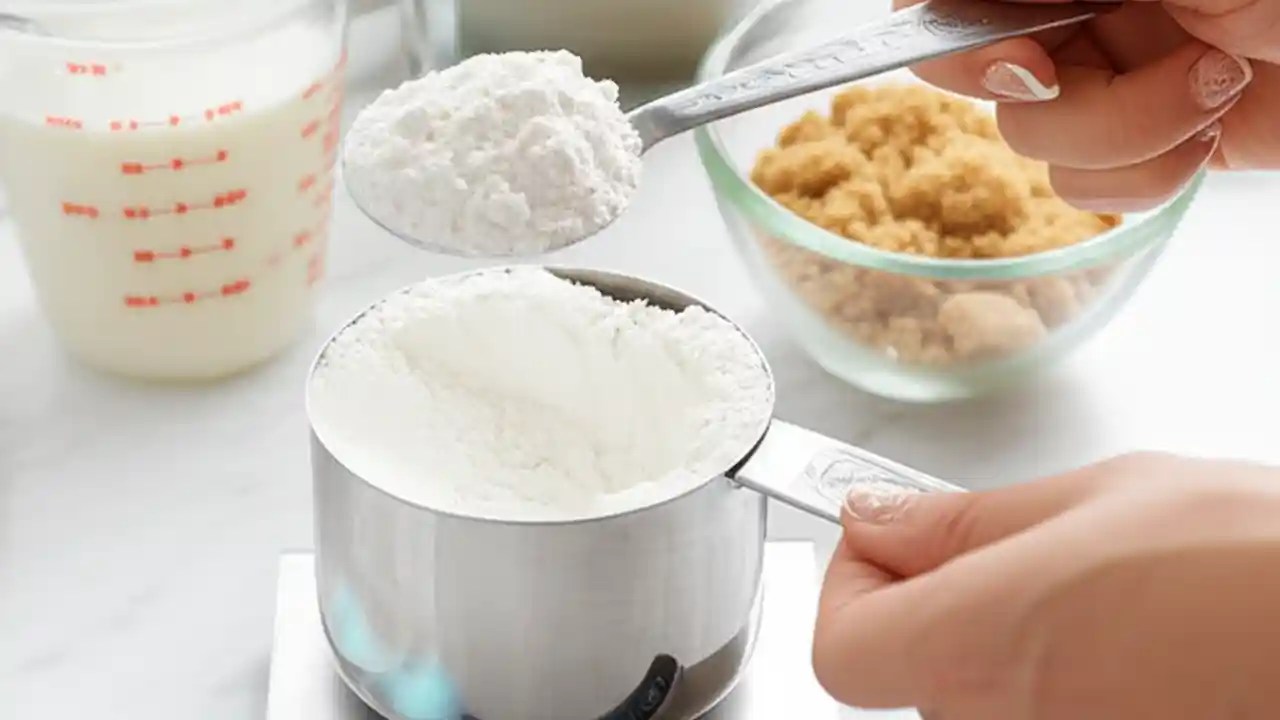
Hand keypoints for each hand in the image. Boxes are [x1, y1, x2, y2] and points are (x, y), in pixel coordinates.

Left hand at [813, 453, 1279, 718]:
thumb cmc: (1252, 563)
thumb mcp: (1094, 500)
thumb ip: (961, 523)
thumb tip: (875, 521)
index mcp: (975, 644)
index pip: (839, 648)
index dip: (851, 586)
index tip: (893, 543)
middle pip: (906, 674)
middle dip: (936, 605)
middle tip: (1009, 554)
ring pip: (974, 698)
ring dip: (1000, 645)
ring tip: (1087, 596)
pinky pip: (1038, 717)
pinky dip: (1055, 683)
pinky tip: (1117, 643)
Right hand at [897, 0, 1279, 210]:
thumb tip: (948, 11)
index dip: (947, 31)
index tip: (1016, 57)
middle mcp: (1084, 7)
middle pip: (976, 73)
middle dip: (1052, 90)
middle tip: (1088, 73)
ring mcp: (1117, 72)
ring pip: (1035, 140)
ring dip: (1122, 135)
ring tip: (1215, 86)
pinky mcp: (1155, 138)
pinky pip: (1092, 185)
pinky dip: (1147, 177)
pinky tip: (1211, 134)